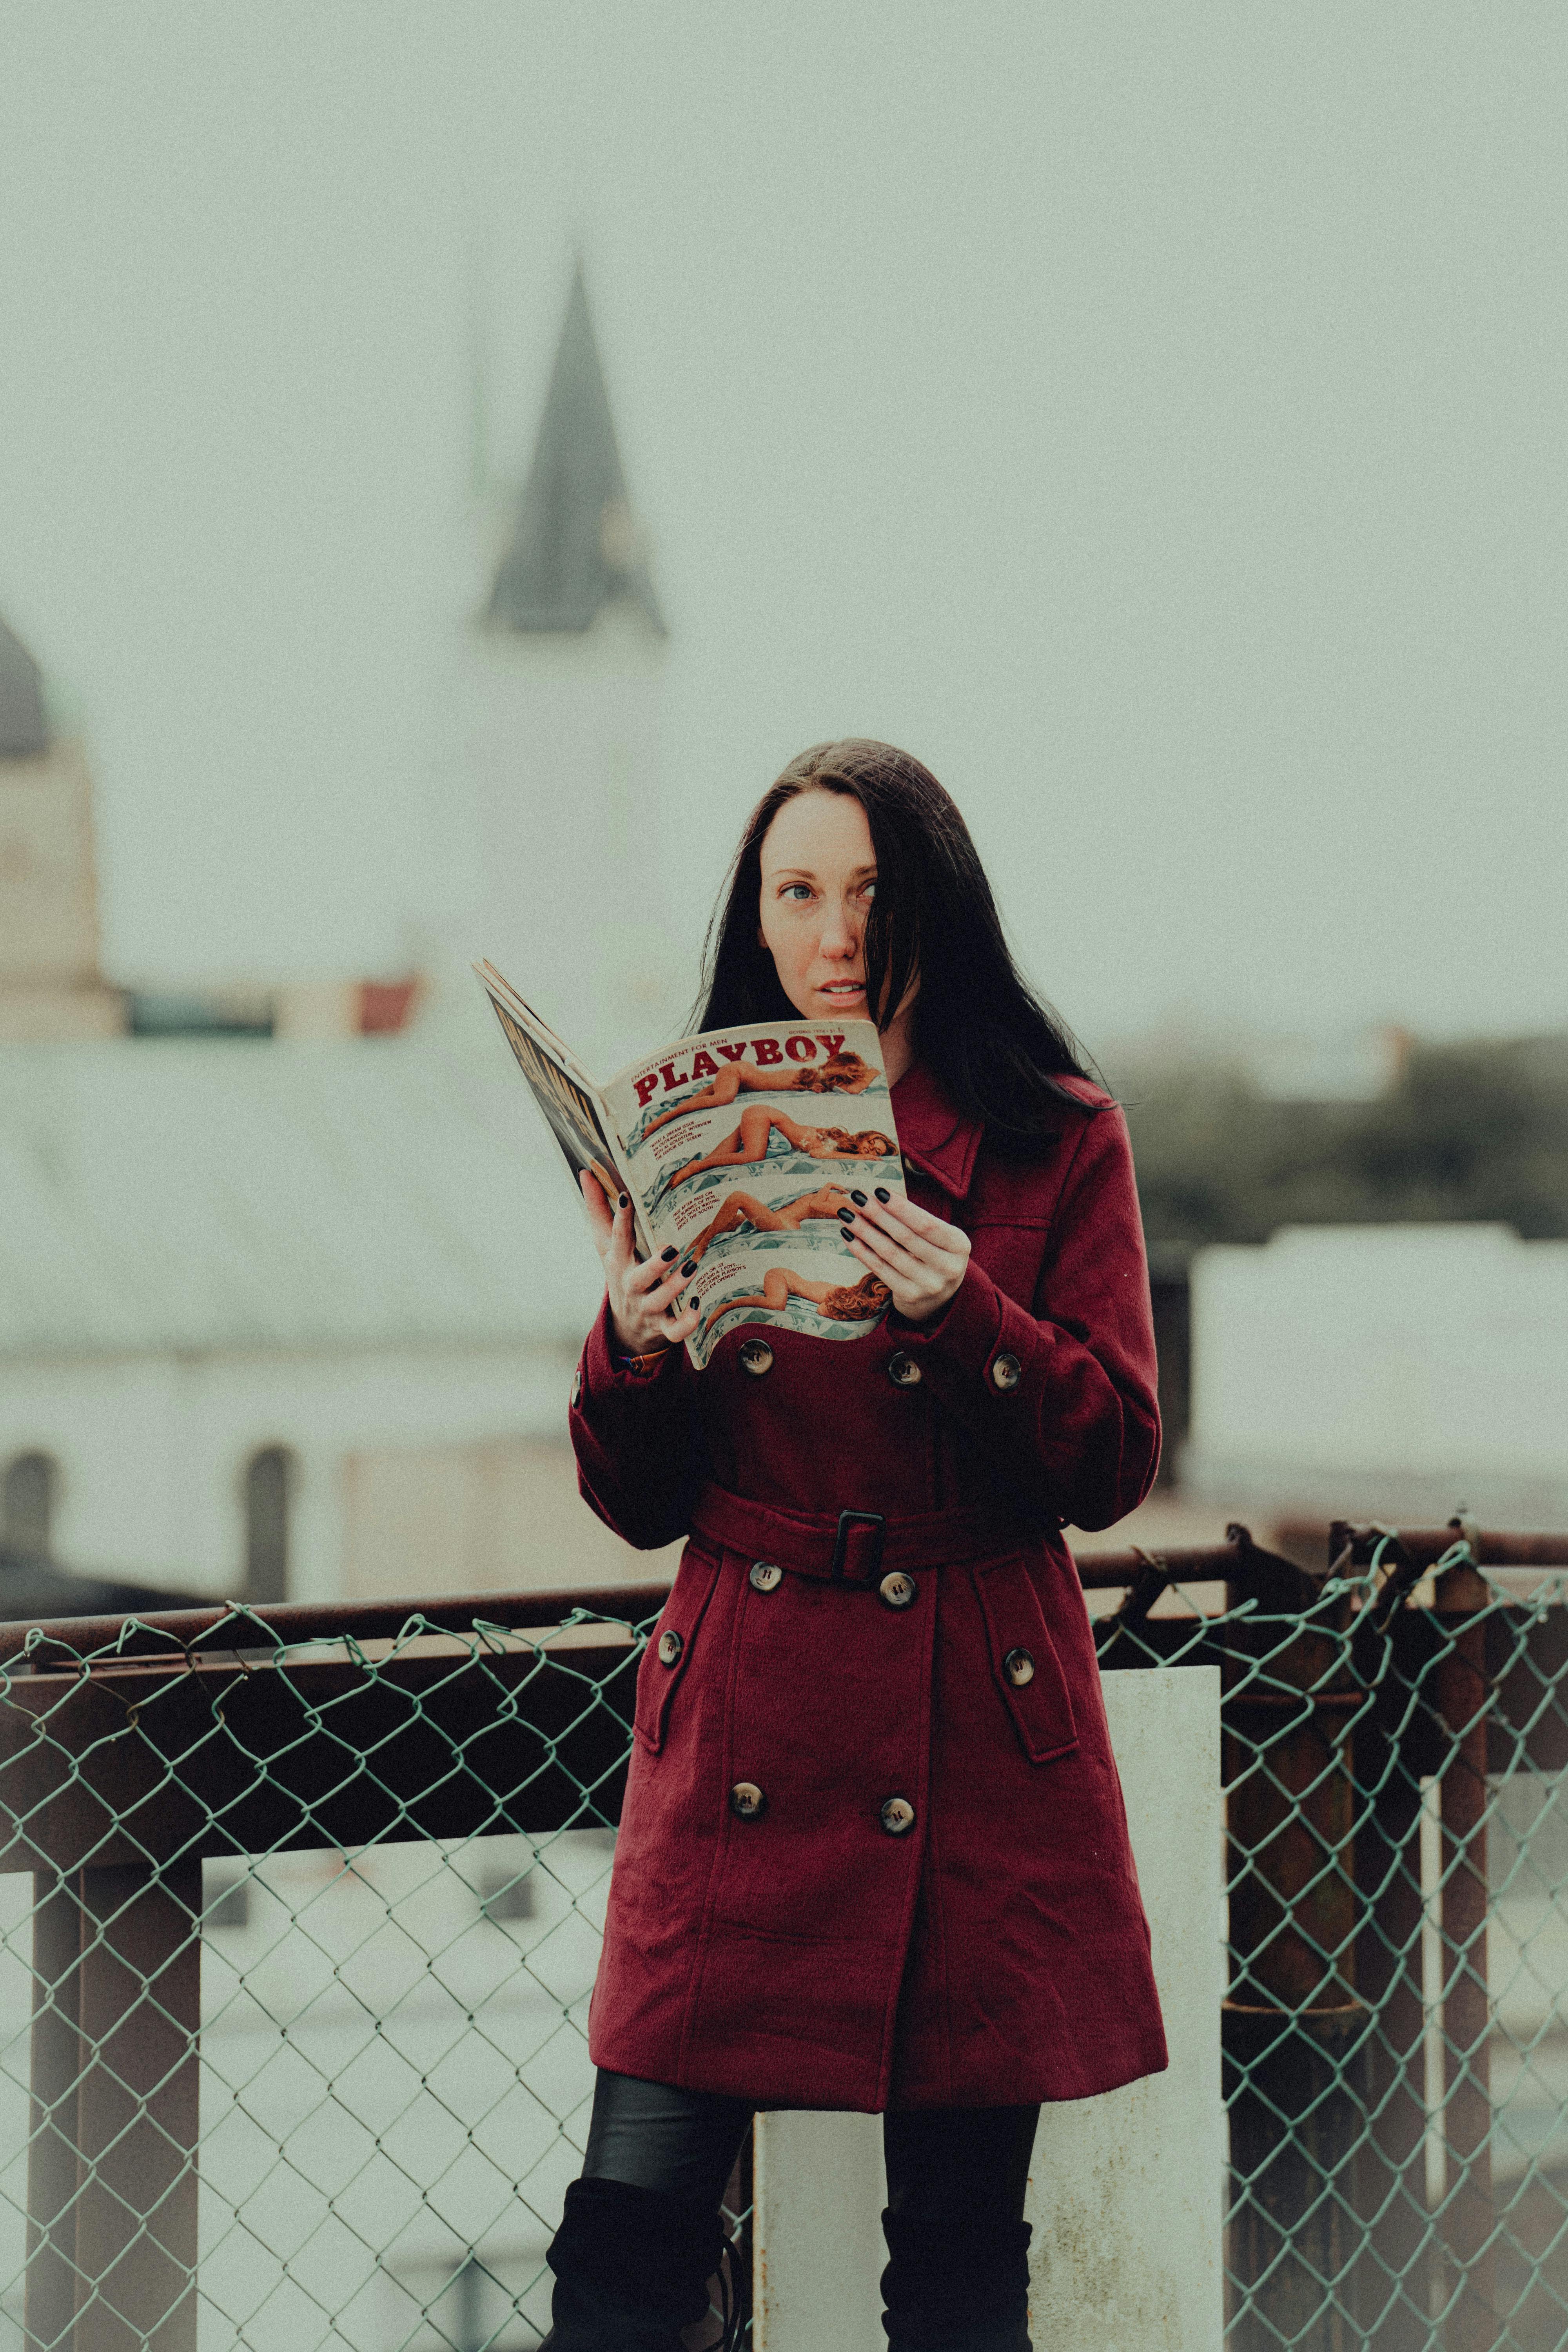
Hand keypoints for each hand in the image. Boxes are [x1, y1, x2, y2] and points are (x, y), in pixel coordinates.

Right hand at [581, 1171, 699, 1354]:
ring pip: (659, 1301)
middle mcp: (632, 1286)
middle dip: (654, 1265)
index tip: (625, 1196)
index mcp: (618, 1263)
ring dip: (675, 1286)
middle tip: (671, 1249)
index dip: (619, 1219)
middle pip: (639, 1278)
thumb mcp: (607, 1246)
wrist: (627, 1329)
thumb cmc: (621, 1275)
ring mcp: (647, 1308)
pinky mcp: (662, 1326)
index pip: (617, 1239)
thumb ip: (598, 1211)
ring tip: (692, 1267)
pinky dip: (686, 1322)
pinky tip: (697, 1304)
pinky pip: (675, 1330)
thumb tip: (585, 1172)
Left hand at [840, 1191, 970, 1321]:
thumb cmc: (935, 1256)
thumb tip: (878, 1198)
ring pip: (889, 1253)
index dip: (901, 1208)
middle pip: (905, 1236)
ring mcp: (929, 1285)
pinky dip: (862, 1251)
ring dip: (864, 1231)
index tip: (879, 1191)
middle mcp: (948, 1267)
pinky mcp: (910, 1296)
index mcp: (959, 1246)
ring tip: (847, 1215)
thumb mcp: (939, 1238)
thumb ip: (916, 1220)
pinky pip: (880, 1269)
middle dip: (878, 1214)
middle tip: (857, 1198)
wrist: (940, 1298)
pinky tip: (849, 1237)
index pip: (926, 1224)